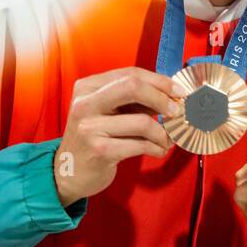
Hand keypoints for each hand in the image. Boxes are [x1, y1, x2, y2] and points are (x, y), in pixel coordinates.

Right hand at [54, 67, 186, 207]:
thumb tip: (171, 93)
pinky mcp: (99, 151)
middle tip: (176, 111)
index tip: (178, 91)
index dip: (160, 81)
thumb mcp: (108, 111)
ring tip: (167, 138)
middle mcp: (85, 103)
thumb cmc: (96, 138)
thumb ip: (133, 100)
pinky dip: (157, 148)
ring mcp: (89, 128)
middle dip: (162, 98)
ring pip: (142, 121)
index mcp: (87, 87)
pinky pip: (140, 144)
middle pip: (133, 86)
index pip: (130, 73)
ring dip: (163, 132)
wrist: (68, 173)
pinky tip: (158, 150)